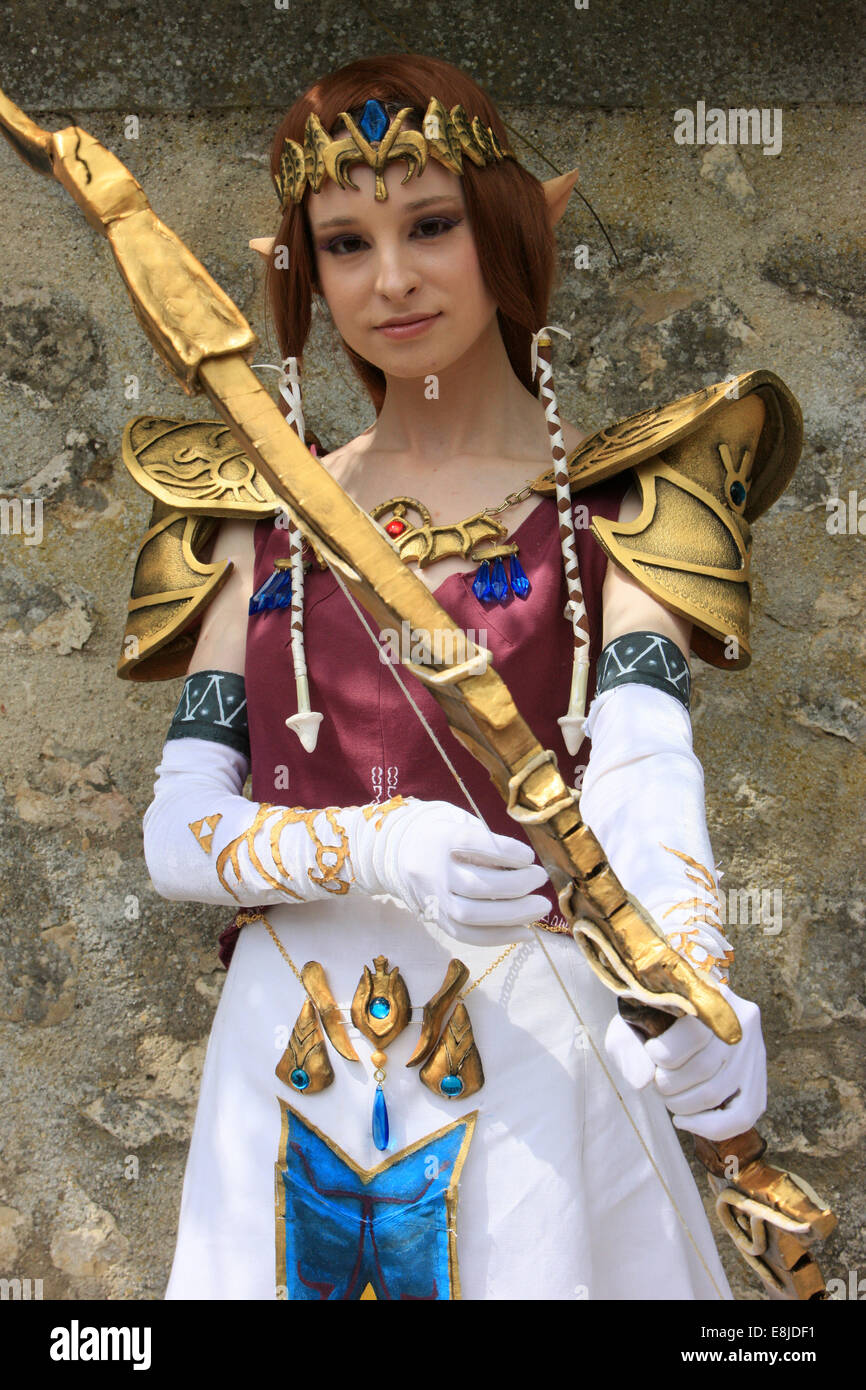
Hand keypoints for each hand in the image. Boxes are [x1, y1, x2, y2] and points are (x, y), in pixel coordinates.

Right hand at [382, 800, 549, 943]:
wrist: (401, 851)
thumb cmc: (446, 835)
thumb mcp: (461, 823)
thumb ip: (487, 842)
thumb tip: (525, 868)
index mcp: (440, 838)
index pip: (472, 844)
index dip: (504, 851)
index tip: (529, 855)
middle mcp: (434, 870)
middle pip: (476, 885)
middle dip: (516, 885)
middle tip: (540, 878)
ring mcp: (434, 898)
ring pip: (471, 915)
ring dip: (513, 914)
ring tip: (540, 906)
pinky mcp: (437, 919)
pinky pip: (467, 935)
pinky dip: (500, 937)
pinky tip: (526, 933)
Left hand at [604, 984, 766, 1140]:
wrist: (680, 1009)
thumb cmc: (651, 1016)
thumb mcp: (630, 1020)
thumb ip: (627, 1046)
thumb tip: (642, 1082)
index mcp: (711, 993)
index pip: (694, 1033)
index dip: (663, 1053)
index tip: (651, 1052)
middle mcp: (741, 1019)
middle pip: (704, 1068)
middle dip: (668, 1085)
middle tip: (656, 1081)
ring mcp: (754, 1050)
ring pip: (717, 1093)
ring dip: (681, 1105)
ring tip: (667, 1096)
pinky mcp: (758, 1078)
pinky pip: (743, 1116)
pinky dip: (710, 1127)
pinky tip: (684, 1120)